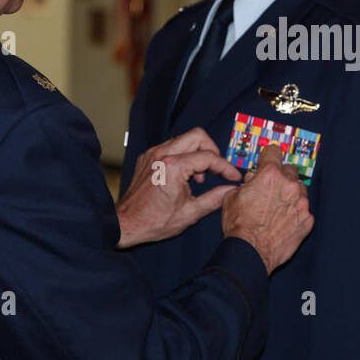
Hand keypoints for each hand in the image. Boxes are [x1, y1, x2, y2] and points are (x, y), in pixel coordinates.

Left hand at [116, 128, 241, 247]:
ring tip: (199, 175)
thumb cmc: (153, 221)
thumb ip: (214, 198)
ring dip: (197, 152)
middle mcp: (162, 155)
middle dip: (212, 150)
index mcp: (174, 167)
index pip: (209, 157)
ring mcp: (153, 154)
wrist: (127, 223)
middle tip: (217, 168)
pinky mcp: (147, 157)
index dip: (225, 167)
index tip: (232, 176)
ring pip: (184, 138)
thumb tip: (230, 190)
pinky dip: (183, 155)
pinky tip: (184, 175)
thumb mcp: (190, 213)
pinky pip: (170, 146)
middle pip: (198, 136)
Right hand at [221, 145, 313, 274]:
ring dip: (290, 193)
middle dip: (280, 176)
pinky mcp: (307, 220)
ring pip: (300, 188)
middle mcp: (289, 185)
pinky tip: (284, 220)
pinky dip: (296, 212)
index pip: (274, 151)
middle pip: (289, 169)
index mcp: (270, 175)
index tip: (267, 161)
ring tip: (278, 206)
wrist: (250, 253)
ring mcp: (301, 203)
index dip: (268, 156)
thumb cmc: (239, 226)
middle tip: (270, 188)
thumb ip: (246, 184)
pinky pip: (304, 209)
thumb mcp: (232, 197)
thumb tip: (251, 181)